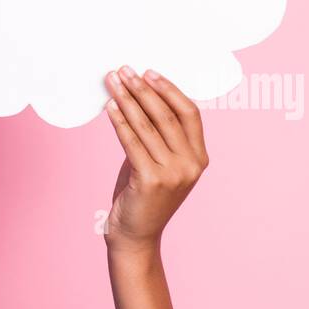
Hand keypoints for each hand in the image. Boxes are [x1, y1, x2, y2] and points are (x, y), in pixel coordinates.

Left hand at [102, 66, 208, 253]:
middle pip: (167, 115)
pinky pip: (132, 142)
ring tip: (113, 82)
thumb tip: (135, 101)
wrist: (135, 237)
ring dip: (127, 100)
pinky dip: (119, 122)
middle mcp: (190, 165)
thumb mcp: (156, 164)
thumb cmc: (141, 199)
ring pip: (148, 126)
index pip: (190, 113)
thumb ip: (154, 138)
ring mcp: (173, 173)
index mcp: (199, 158)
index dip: (169, 90)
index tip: (149, 73)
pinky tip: (109, 107)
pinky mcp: (150, 181)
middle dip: (143, 89)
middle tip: (124, 70)